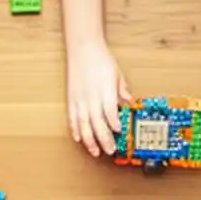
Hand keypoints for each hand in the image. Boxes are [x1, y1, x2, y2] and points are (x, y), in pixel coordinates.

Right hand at [66, 41, 131, 157]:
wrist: (82, 48)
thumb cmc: (101, 59)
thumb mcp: (117, 74)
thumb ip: (122, 90)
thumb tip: (128, 101)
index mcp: (105, 90)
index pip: (110, 111)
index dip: (114, 124)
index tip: (119, 132)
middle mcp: (91, 97)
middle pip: (97, 123)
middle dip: (104, 139)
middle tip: (110, 150)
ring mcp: (80, 99)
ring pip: (84, 125)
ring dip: (89, 140)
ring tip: (95, 152)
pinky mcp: (71, 99)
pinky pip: (72, 118)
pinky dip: (75, 130)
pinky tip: (78, 139)